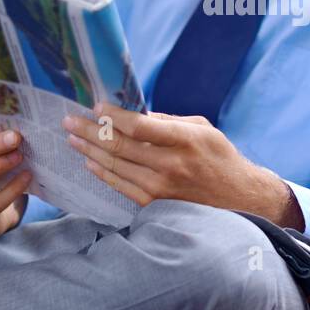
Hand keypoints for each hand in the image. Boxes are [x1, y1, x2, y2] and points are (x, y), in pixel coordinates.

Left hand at [62, 103, 298, 225]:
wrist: (239, 199)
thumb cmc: (220, 158)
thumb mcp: (203, 129)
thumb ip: (169, 121)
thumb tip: (136, 114)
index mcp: (185, 140)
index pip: (139, 126)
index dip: (113, 116)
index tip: (95, 106)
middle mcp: (171, 164)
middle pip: (120, 146)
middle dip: (90, 131)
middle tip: (70, 120)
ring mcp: (161, 187)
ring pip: (115, 166)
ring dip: (89, 150)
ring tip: (73, 137)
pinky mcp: (155, 203)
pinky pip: (120, 186)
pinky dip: (102, 173)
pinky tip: (89, 161)